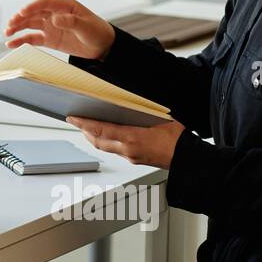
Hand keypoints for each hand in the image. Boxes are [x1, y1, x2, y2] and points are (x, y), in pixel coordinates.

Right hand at [4, 0, 115, 59]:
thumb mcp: (86, 26)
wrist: (103, 47)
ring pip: (30, 24)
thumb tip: (55, 19)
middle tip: (11, 24)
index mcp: (65, 6)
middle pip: (33, 13)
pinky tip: (11, 43)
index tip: (23, 12)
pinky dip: (21, 40)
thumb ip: (71, 22)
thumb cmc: (97, 32)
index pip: (45, 3)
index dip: (33, 6)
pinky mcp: (49, 39)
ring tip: (7, 32)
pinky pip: (32, 38)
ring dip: (17, 27)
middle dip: (20, 17)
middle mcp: (54, 14)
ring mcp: (50, 26)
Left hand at [65, 116, 184, 168]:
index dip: (84, 124)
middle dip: (84, 131)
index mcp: (132, 138)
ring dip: (93, 137)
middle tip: (75, 120)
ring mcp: (131, 157)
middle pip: (98, 141)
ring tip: (86, 127)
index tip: (73, 117)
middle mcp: (128, 150)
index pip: (101, 130)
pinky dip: (105, 142)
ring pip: (105, 147)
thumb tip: (129, 101)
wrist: (188, 159)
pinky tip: (106, 135)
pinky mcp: (135, 160)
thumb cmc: (178, 139)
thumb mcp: (160, 118)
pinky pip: (114, 150)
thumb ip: (142, 111)